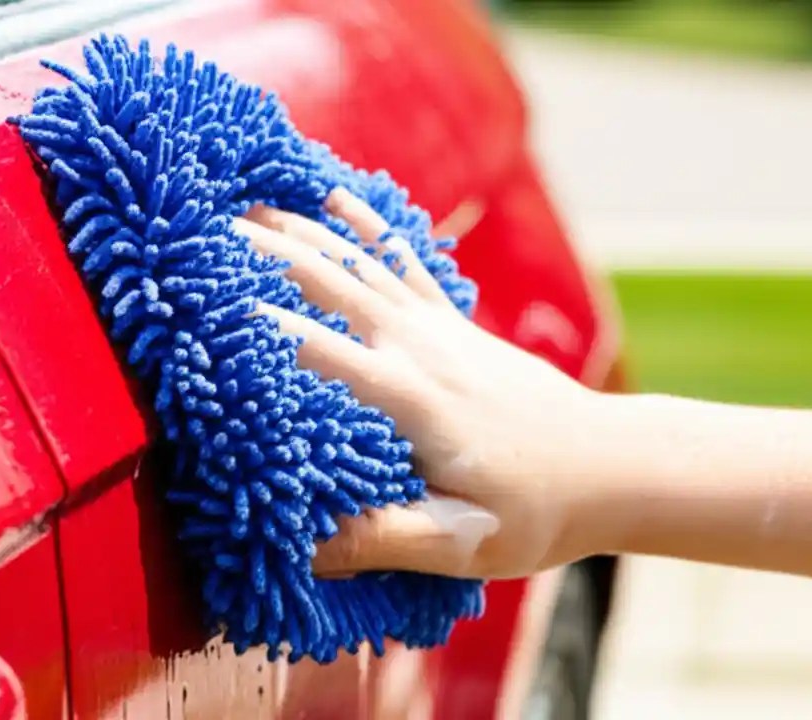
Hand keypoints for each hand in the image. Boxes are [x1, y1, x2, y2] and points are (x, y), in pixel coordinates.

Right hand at [233, 189, 609, 579]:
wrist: (611, 465)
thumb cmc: (535, 511)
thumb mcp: (461, 544)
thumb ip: (382, 539)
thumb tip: (303, 547)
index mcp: (410, 399)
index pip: (316, 349)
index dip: (257, 324)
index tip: (200, 301)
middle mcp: (418, 347)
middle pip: (329, 284)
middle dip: (265, 254)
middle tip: (205, 227)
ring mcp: (438, 328)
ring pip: (357, 260)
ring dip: (300, 229)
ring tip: (248, 200)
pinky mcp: (453, 324)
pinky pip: (400, 258)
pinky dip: (363, 224)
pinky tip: (335, 194)